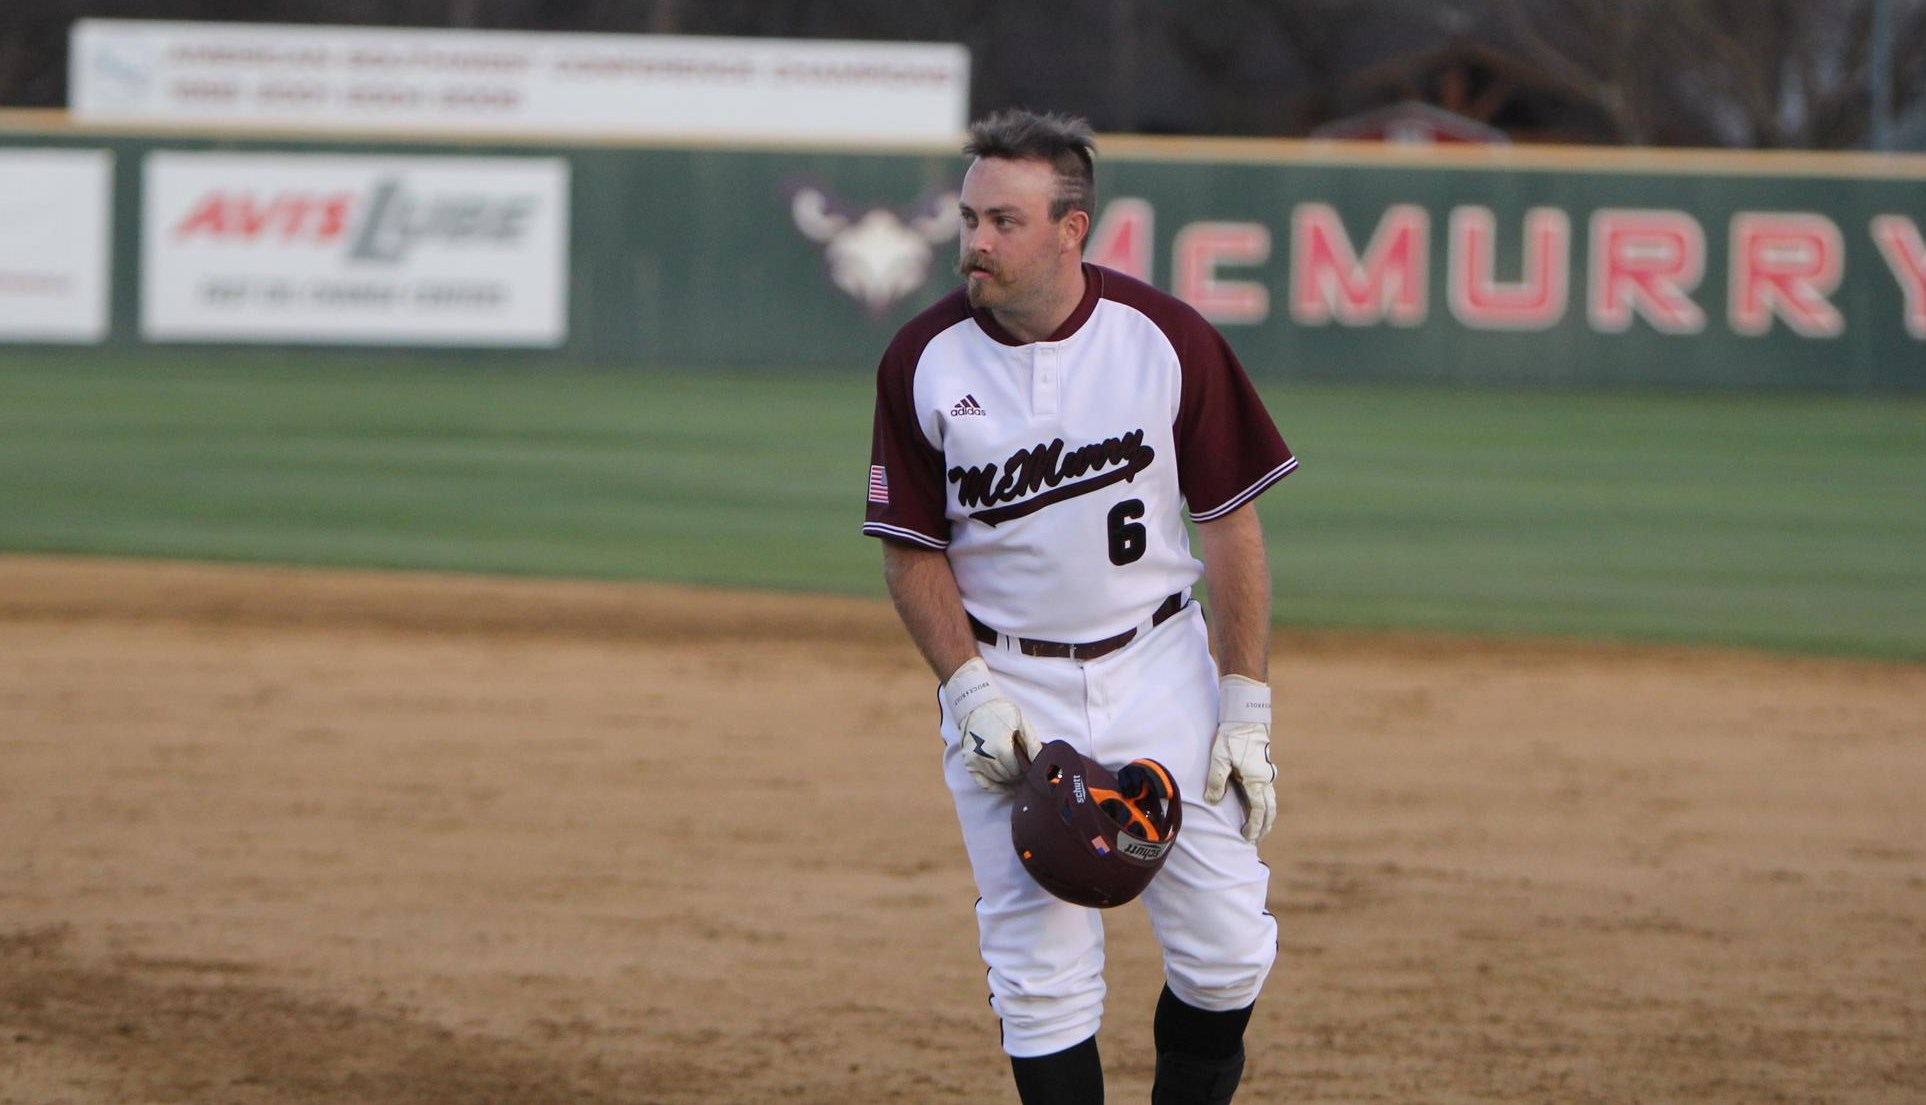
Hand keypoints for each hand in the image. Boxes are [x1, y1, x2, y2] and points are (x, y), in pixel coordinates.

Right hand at [944, 657, 1042, 791]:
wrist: (976, 705)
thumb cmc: (1001, 713)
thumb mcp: (1021, 723)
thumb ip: (1032, 744)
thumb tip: (1043, 763)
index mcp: (1000, 748)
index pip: (1017, 771)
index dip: (1025, 769)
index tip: (1029, 765)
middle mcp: (985, 757)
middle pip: (1008, 776)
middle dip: (1017, 774)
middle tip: (1023, 767)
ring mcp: (974, 761)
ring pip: (997, 780)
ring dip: (1008, 778)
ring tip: (1015, 771)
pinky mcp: (968, 763)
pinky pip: (984, 783)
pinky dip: (996, 787)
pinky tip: (1007, 787)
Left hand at [1206, 674, 1277, 841]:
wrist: (1247, 717)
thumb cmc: (1232, 737)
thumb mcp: (1219, 758)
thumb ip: (1216, 780)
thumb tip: (1212, 801)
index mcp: (1256, 780)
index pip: (1259, 810)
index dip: (1255, 826)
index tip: (1247, 837)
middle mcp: (1266, 779)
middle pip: (1270, 810)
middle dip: (1265, 826)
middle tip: (1256, 839)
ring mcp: (1267, 773)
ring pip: (1272, 801)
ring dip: (1267, 816)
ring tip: (1260, 828)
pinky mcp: (1264, 768)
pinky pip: (1268, 792)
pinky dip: (1265, 805)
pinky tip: (1258, 807)